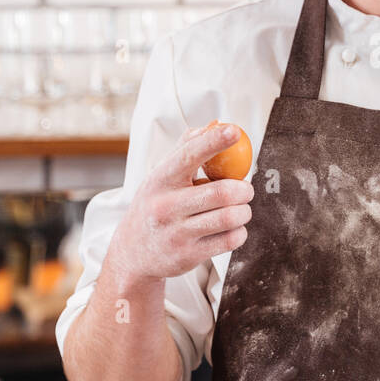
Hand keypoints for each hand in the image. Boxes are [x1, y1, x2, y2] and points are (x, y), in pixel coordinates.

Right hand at [107, 122, 254, 287]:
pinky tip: (232, 228)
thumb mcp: (160, 176)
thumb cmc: (155, 205)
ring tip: (240, 208)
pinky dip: (239, 231)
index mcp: (160, 180)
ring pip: (229, 217)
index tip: (234, 131)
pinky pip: (229, 240)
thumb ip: (186, 149)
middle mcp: (165, 206)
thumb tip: (214, 125)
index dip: (214, 142)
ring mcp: (176, 233)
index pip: (189, 155)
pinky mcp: (188, 255)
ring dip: (244, 211)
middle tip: (245, 189)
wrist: (134, 252)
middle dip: (244, 189)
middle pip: (221, 193)